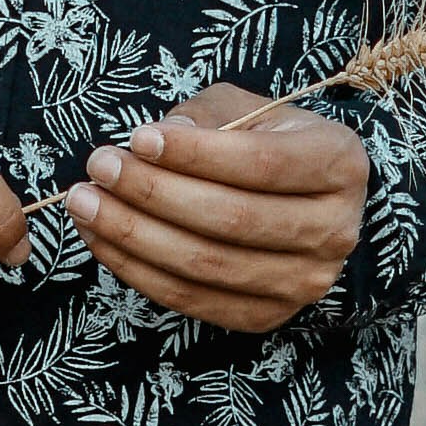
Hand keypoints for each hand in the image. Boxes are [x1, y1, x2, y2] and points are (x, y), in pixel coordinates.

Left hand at [64, 83, 368, 339]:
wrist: (300, 201)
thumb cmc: (266, 142)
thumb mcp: (247, 108)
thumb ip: (204, 117)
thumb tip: (153, 142)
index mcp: (339, 164)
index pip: (261, 163)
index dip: (195, 154)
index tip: (138, 139)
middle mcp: (334, 230)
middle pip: (232, 219)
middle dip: (153, 193)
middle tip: (100, 167)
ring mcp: (304, 282)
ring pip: (207, 265)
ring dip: (133, 234)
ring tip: (86, 202)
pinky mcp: (267, 316)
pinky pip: (192, 299)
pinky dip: (137, 270)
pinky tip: (102, 238)